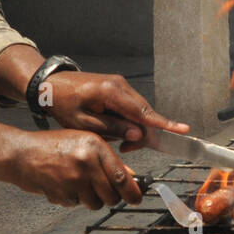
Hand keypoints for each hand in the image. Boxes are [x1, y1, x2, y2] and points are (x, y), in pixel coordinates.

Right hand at [8, 129, 140, 208]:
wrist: (22, 154)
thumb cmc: (52, 145)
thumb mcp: (83, 142)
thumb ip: (107, 160)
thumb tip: (130, 177)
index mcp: (95, 146)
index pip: (121, 176)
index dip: (133, 192)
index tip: (137, 198)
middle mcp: (86, 162)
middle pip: (112, 195)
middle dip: (111, 198)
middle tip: (103, 190)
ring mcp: (73, 180)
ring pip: (96, 203)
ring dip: (91, 199)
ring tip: (79, 183)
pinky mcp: (61, 194)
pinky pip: (77, 205)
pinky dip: (73, 199)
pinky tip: (64, 184)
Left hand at [43, 71, 188, 150]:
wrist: (52, 85)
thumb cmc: (64, 104)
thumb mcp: (84, 123)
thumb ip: (112, 129)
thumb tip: (137, 135)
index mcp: (111, 92)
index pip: (143, 112)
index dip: (163, 123)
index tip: (182, 130)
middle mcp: (120, 84)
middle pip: (144, 112)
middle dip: (142, 133)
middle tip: (127, 149)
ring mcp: (120, 84)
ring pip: (139, 110)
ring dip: (134, 128)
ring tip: (120, 142)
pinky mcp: (118, 87)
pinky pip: (131, 106)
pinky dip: (129, 121)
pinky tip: (118, 131)